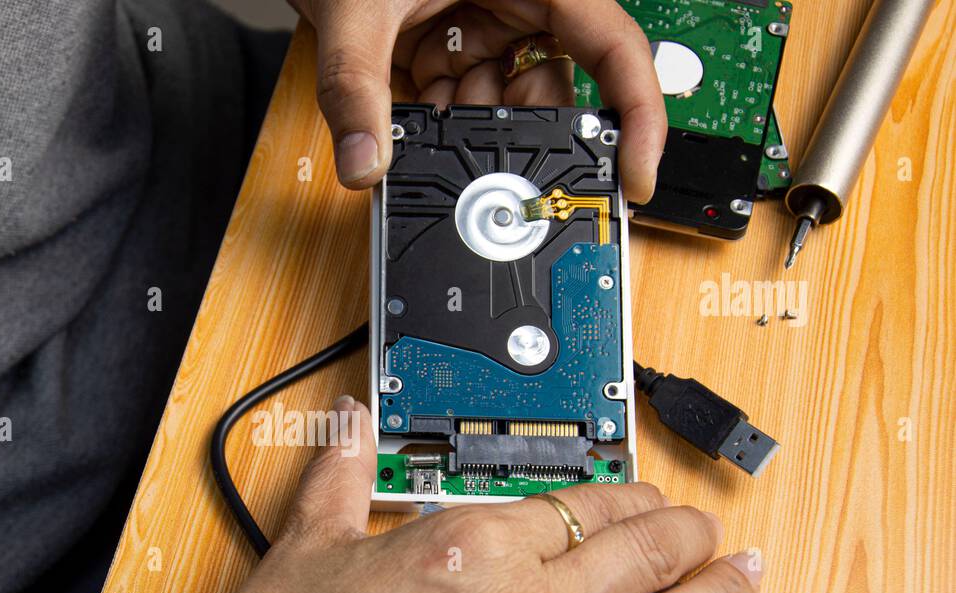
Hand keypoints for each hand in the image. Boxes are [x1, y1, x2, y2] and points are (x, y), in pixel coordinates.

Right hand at [153, 398, 764, 592]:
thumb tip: (354, 423)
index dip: (631, 500)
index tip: (644, 500)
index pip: (585, 509)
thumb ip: (347, 472)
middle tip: (711, 532)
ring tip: (747, 580)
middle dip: (688, 540)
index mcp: (468, 549)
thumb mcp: (308, 544)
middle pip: (642, 563)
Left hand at [289, 0, 665, 202]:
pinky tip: (414, 118)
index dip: (637, 114)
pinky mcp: (451, 43)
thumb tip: (364, 162)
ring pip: (502, 101)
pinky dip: (439, 121)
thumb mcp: (357, 9)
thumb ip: (355, 86)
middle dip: (519, 132)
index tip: (634, 175)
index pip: (613, 47)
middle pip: (553, 87)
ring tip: (432, 122)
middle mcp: (521, 1)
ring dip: (468, 130)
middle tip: (488, 166)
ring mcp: (485, 24)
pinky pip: (462, 97)